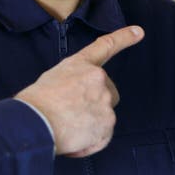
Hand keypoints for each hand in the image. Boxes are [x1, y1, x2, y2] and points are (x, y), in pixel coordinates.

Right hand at [15, 26, 143, 157]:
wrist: (36, 121)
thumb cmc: (36, 102)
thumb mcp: (53, 79)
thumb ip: (73, 83)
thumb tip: (77, 99)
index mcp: (81, 64)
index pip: (105, 46)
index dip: (123, 38)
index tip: (138, 32)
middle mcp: (97, 79)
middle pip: (109, 92)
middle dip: (97, 102)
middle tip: (75, 112)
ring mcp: (104, 102)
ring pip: (105, 116)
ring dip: (90, 124)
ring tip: (67, 127)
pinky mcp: (107, 125)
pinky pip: (102, 137)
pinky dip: (89, 142)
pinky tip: (71, 140)